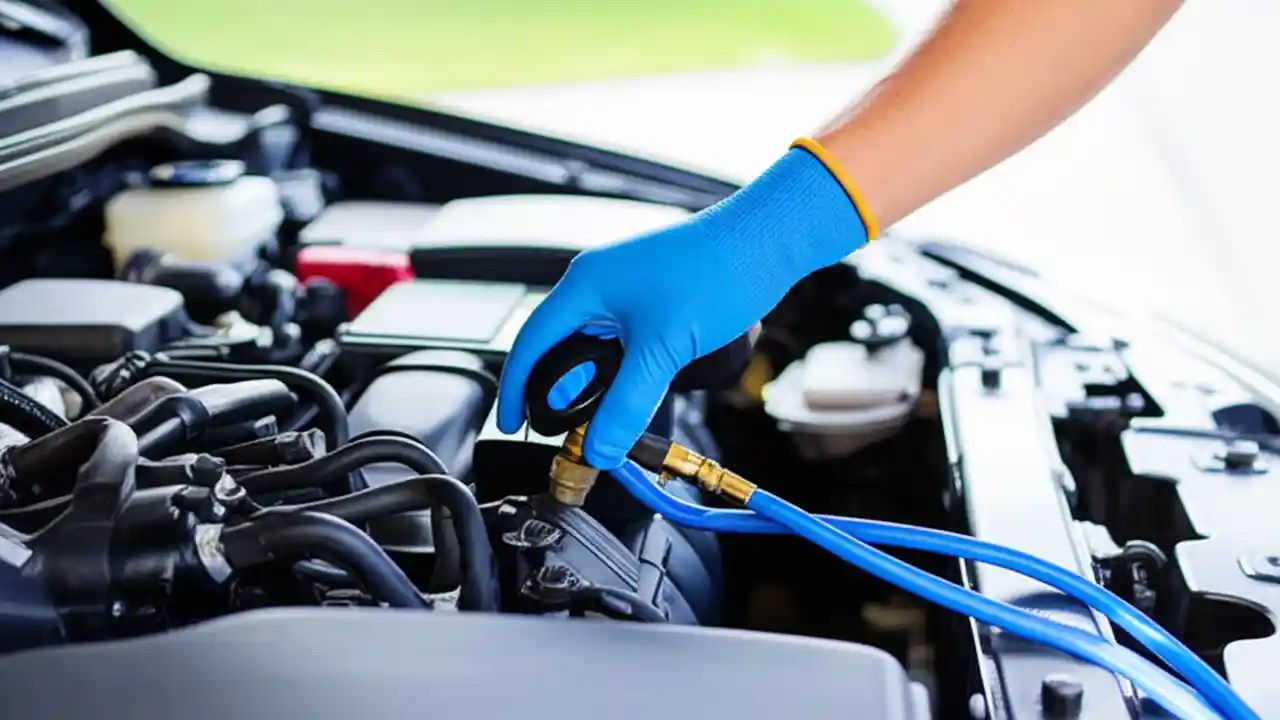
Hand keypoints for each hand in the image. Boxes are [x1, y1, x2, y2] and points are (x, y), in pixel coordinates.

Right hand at [497, 143, 872, 468]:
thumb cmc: (717, 272)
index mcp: (584, 286)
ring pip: (594, 349)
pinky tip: (641, 389)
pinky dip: (623, 372)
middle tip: (577, 429)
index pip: (530, 343)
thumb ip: (628, 403)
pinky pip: (621, 343)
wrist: (768, 242)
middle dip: (564, 393)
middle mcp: (598, 284)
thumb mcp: (664, 350)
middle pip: (560, 349)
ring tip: (611, 415)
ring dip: (600, 384)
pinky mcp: (652, 299)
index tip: (510, 422)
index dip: (516, 388)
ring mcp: (625, 290)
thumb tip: (602, 446)